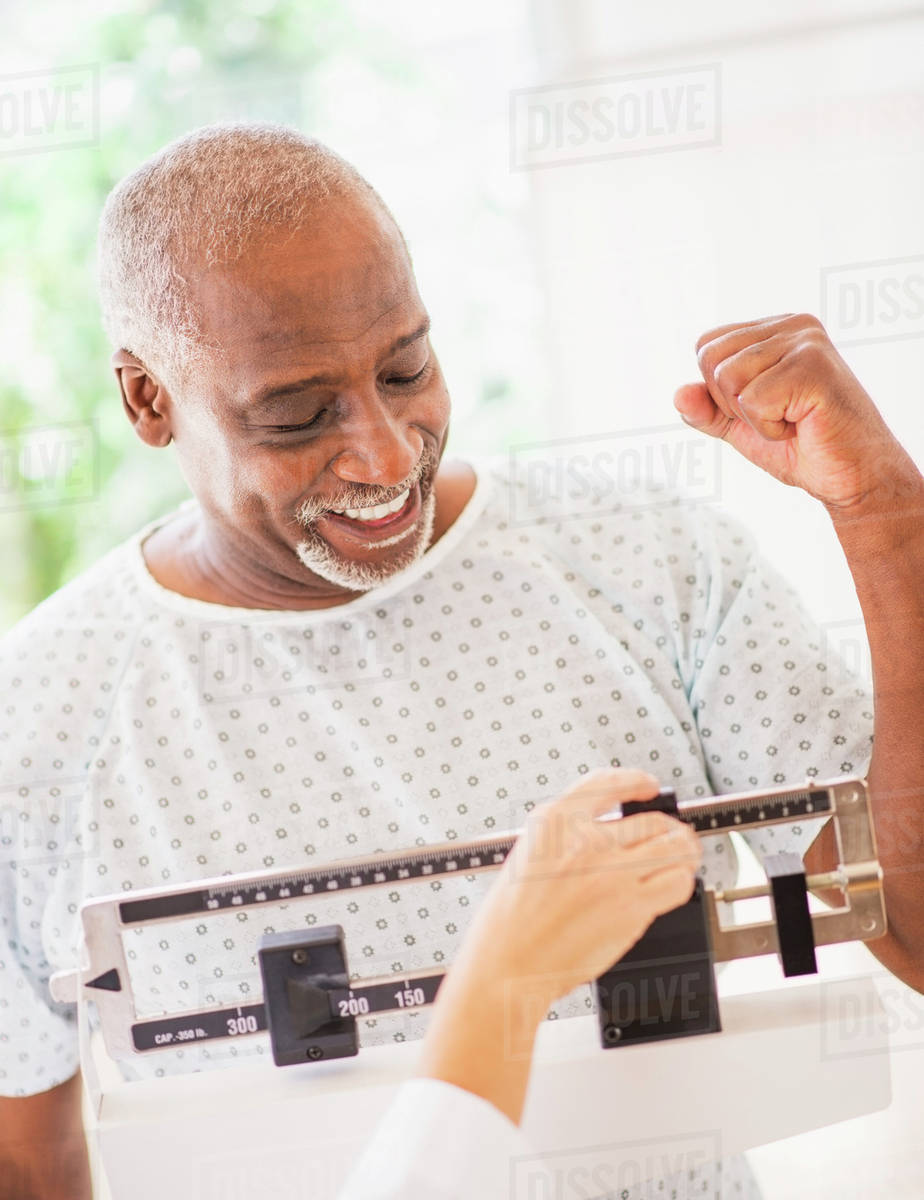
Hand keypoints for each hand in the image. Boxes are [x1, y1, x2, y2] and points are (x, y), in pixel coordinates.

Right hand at [455, 768, 701, 1007]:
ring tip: (683, 857)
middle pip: (653, 819)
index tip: (647, 785)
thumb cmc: (512, 918)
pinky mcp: (630, 907)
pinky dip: (681, 881)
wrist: (509, 963)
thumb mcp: (529, 853)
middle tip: (672, 836)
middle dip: (668, 828)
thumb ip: (568, 835)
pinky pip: (677, 883)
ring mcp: (611, 873)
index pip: (607, 782)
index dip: (635, 781)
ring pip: (675, 847)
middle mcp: (586, 841)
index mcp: (555, 822)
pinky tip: (673, 884)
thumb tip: (611, 830)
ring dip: (684, 851)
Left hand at [674, 313, 919, 514]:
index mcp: (774, 329)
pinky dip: (770, 427)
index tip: (760, 406)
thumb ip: (706, 409)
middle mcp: (792, 325)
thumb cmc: (801, 447)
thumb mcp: (740, 427)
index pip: (705, 345)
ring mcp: (805, 341)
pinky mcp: (813, 366)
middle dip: (730, 403)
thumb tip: (678, 394)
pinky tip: (802, 424)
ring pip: (728, 378)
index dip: (717, 391)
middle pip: (710, 358)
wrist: (850, 476)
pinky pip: (753, 400)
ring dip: (753, 417)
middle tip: (777, 416)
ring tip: (792, 419)